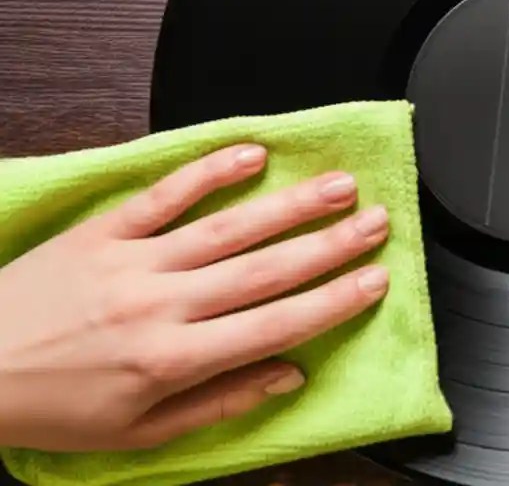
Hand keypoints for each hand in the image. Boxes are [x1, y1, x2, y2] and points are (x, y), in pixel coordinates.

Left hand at [0, 145, 390, 451]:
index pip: (275, 325)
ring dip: (291, 204)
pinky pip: (164, 196)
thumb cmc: (52, 408)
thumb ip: (219, 404)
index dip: (333, 301)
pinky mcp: (101, 231)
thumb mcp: (138, 433)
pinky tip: (252, 154)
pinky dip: (209, 171)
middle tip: (378, 220)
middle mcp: (160, 305)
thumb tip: (287, 375)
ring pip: (228, 227)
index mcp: (172, 361)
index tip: (376, 279)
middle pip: (264, 269)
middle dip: (330, 243)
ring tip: (339, 184)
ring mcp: (131, 261)